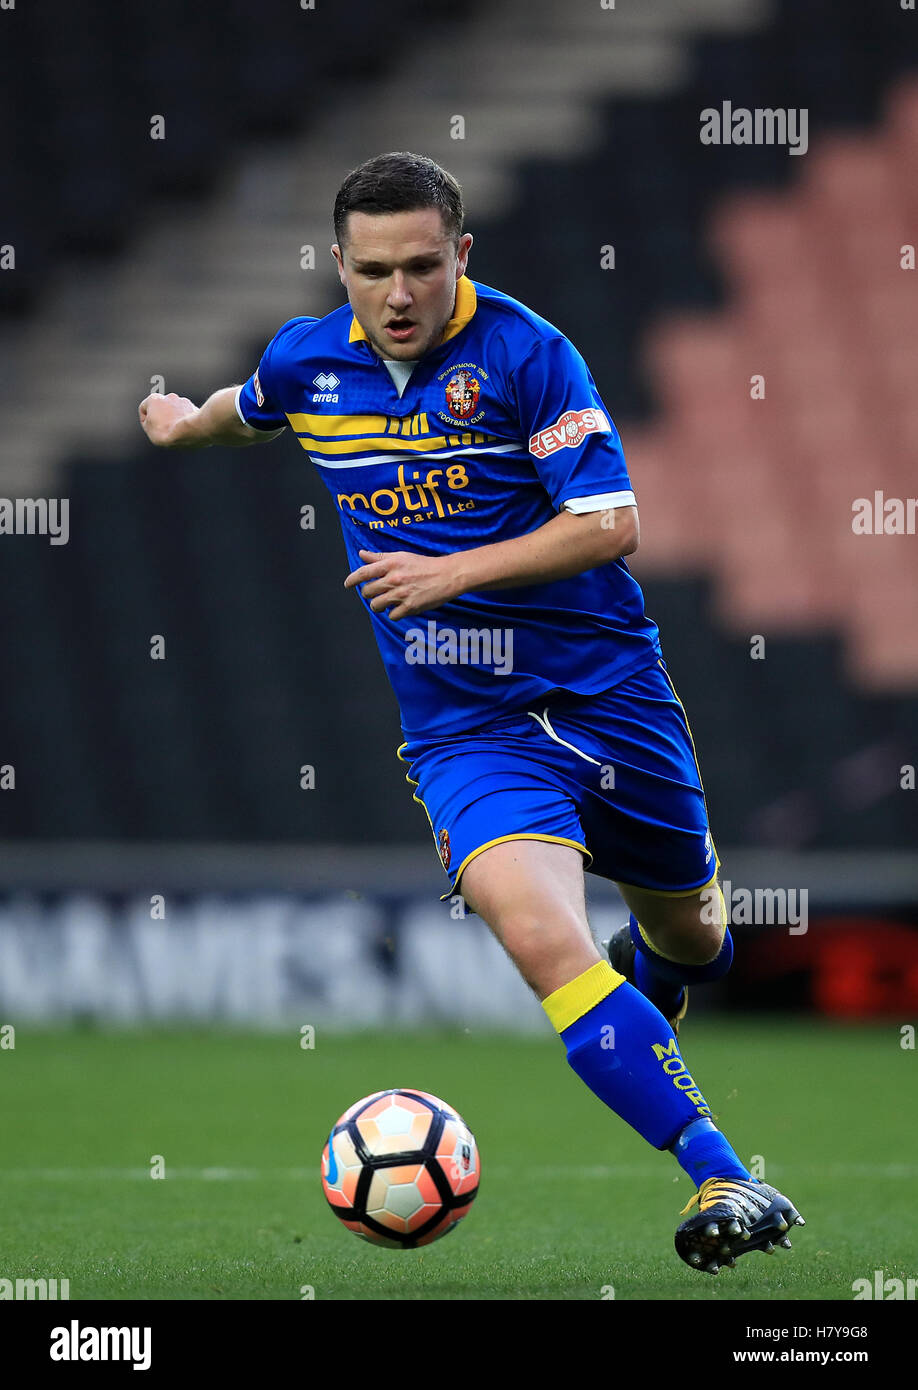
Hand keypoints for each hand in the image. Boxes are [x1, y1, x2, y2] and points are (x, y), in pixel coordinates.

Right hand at [138, 391, 198, 446]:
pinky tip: (185, 428)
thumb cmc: (166, 431)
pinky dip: (184, 418)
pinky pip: (186, 413)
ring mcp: (182, 401)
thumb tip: (152, 419)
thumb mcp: (148, 428)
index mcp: (154, 399)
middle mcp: (169, 397)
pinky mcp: (193, 407)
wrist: (187, 432)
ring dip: (173, 417)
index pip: (144, 407)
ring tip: (175, 429)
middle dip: (161, 416)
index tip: (150, 427)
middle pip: (161, 407)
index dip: (145, 419)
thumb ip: (147, 420)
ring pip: (174, 409)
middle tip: (164, 429)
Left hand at [344, 549, 458, 619]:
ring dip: (378, 606)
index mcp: (391, 564)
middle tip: (375, 593)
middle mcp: (394, 578)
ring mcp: (401, 594)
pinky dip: (393, 614)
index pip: (363, 572)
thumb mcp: (402, 556)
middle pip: (368, 591)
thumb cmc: (425, 565)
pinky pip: (392, 616)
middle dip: (368, 594)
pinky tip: (399, 608)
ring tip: (384, 603)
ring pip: (376, 605)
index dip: (352, 579)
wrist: (448, 575)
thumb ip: (380, 557)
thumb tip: (361, 554)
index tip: (348, 584)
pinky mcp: (410, 607)